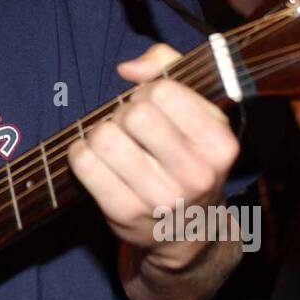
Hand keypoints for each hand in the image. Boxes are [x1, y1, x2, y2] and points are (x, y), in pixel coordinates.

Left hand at [68, 43, 239, 270]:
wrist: (190, 231)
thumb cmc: (189, 159)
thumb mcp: (199, 114)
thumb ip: (169, 69)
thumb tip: (128, 69)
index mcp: (219, 145)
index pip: (165, 91)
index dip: (147, 91)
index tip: (151, 106)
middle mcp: (197, 175)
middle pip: (134, 114)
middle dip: (123, 112)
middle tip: (128, 127)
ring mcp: (161, 199)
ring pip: (104, 137)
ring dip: (98, 133)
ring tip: (111, 143)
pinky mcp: (125, 215)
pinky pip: (84, 164)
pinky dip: (80, 153)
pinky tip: (94, 159)